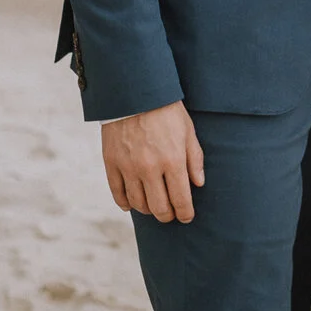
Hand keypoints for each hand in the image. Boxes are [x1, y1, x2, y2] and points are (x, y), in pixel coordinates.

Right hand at [102, 100, 203, 222]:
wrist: (135, 93)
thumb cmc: (167, 111)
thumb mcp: (188, 131)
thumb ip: (194, 159)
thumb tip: (199, 184)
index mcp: (172, 160)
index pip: (180, 199)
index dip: (185, 213)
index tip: (187, 217)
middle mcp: (150, 168)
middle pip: (158, 207)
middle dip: (167, 215)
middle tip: (171, 215)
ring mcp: (128, 167)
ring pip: (138, 203)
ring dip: (148, 209)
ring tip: (154, 207)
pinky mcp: (111, 163)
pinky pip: (117, 193)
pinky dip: (125, 203)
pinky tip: (132, 205)